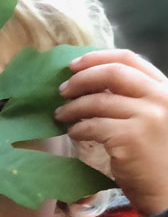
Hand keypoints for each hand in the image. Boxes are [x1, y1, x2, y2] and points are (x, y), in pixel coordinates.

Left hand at [56, 49, 167, 215]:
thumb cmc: (160, 158)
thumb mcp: (156, 119)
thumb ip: (135, 99)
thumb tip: (92, 83)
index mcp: (167, 89)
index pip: (130, 59)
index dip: (97, 58)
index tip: (74, 65)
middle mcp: (161, 98)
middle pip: (112, 73)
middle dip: (81, 78)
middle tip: (62, 89)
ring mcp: (147, 117)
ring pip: (97, 101)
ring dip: (72, 107)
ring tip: (60, 115)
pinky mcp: (129, 138)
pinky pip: (91, 125)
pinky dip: (76, 127)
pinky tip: (73, 132)